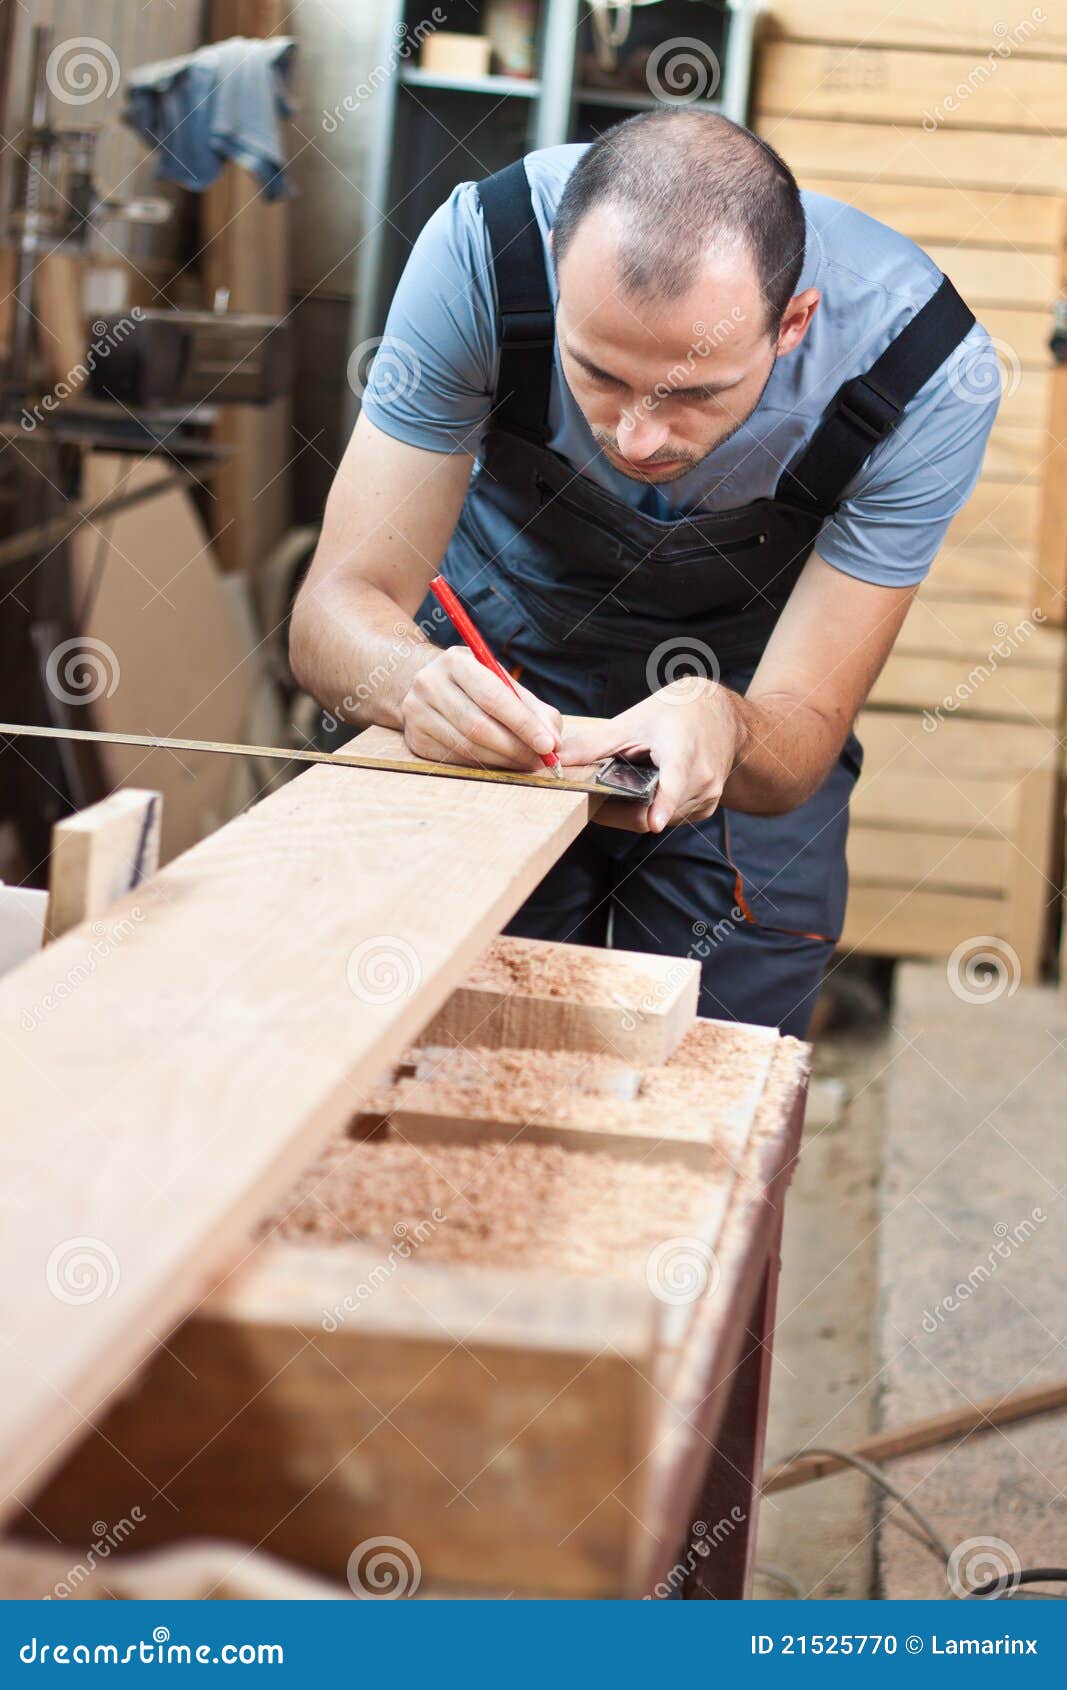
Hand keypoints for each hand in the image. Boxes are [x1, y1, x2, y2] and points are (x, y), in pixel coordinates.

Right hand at [401, 646, 562, 769]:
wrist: (429, 685)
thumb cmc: (476, 685)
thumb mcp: (503, 682)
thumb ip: (533, 708)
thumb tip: (553, 741)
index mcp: (456, 661)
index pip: (493, 696)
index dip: (523, 723)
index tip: (548, 745)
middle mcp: (429, 683)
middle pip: (478, 726)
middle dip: (516, 748)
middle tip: (540, 760)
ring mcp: (416, 712)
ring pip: (467, 747)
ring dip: (503, 760)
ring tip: (525, 762)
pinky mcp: (414, 738)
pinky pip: (455, 759)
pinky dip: (484, 765)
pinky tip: (499, 762)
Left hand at [562, 678, 743, 831]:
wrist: (718, 713)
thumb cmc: (677, 712)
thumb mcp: (633, 721)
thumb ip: (593, 746)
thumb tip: (555, 763)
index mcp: (683, 753)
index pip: (674, 785)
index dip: (663, 806)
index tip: (654, 822)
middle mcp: (701, 779)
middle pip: (652, 812)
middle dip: (620, 809)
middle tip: (595, 797)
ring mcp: (707, 796)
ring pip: (659, 820)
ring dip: (636, 810)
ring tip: (625, 784)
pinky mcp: (706, 808)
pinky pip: (670, 818)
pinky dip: (653, 809)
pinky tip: (647, 787)